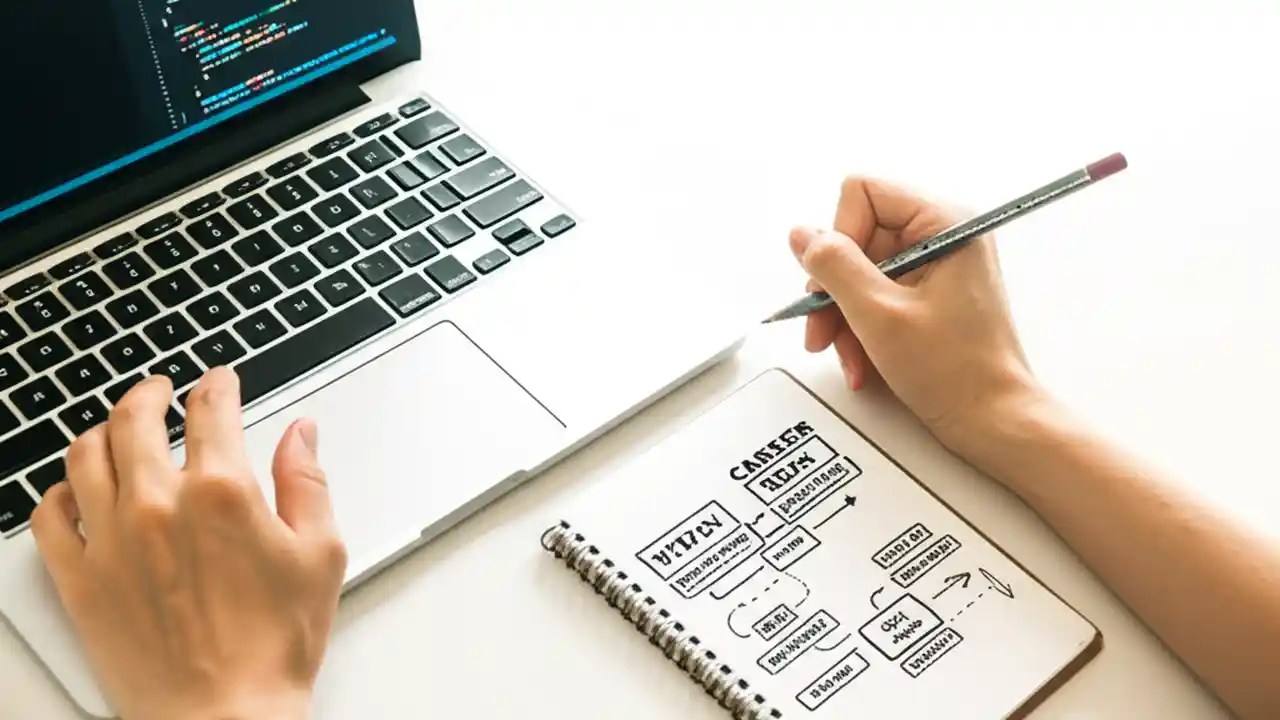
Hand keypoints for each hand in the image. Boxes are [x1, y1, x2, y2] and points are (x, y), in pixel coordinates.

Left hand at [29, 369, 346, 719]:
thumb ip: (308, 481)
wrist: (225, 716)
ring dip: (102, 430)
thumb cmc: (275, 646)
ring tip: (116, 428)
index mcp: (222, 493)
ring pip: (85, 456)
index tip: (219, 381)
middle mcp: (158, 505)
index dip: (217, 384)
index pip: (211, 409)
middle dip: (151, 392)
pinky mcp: (80, 580)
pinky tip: (74, 490)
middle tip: (161, 389)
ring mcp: (111, 541)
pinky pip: (48, 517)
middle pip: (135, 418)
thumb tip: (301, 433)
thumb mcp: (320, 553)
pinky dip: (57, 492)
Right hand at [790, 177, 1040, 456]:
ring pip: (861, 271)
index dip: (837, 238)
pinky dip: (862, 328)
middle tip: (823, 331)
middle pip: (858, 237)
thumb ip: (834, 268)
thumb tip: (801, 234)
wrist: (994, 421)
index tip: (832, 285)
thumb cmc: (956, 372)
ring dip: (844, 316)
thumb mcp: (879, 315)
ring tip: (846, 356)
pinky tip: (862, 362)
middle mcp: (942, 234)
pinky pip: (878, 296)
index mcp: (944, 222)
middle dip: (835, 289)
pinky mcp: (930, 294)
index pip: (864, 194)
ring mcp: (937, 265)